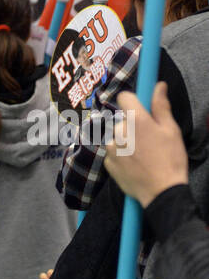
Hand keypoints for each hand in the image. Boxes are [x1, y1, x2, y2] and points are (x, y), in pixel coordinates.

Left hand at [104, 82, 188, 207]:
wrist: (162, 193)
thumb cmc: (170, 160)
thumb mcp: (171, 130)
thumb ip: (161, 106)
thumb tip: (159, 85)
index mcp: (136, 120)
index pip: (125, 97)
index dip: (134, 101)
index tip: (142, 110)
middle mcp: (119, 131)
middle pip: (123, 120)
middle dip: (133, 126)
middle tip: (150, 140)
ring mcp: (111, 148)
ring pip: (118, 137)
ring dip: (127, 142)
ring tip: (144, 155)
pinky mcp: (108, 163)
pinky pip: (114, 153)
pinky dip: (122, 156)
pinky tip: (136, 165)